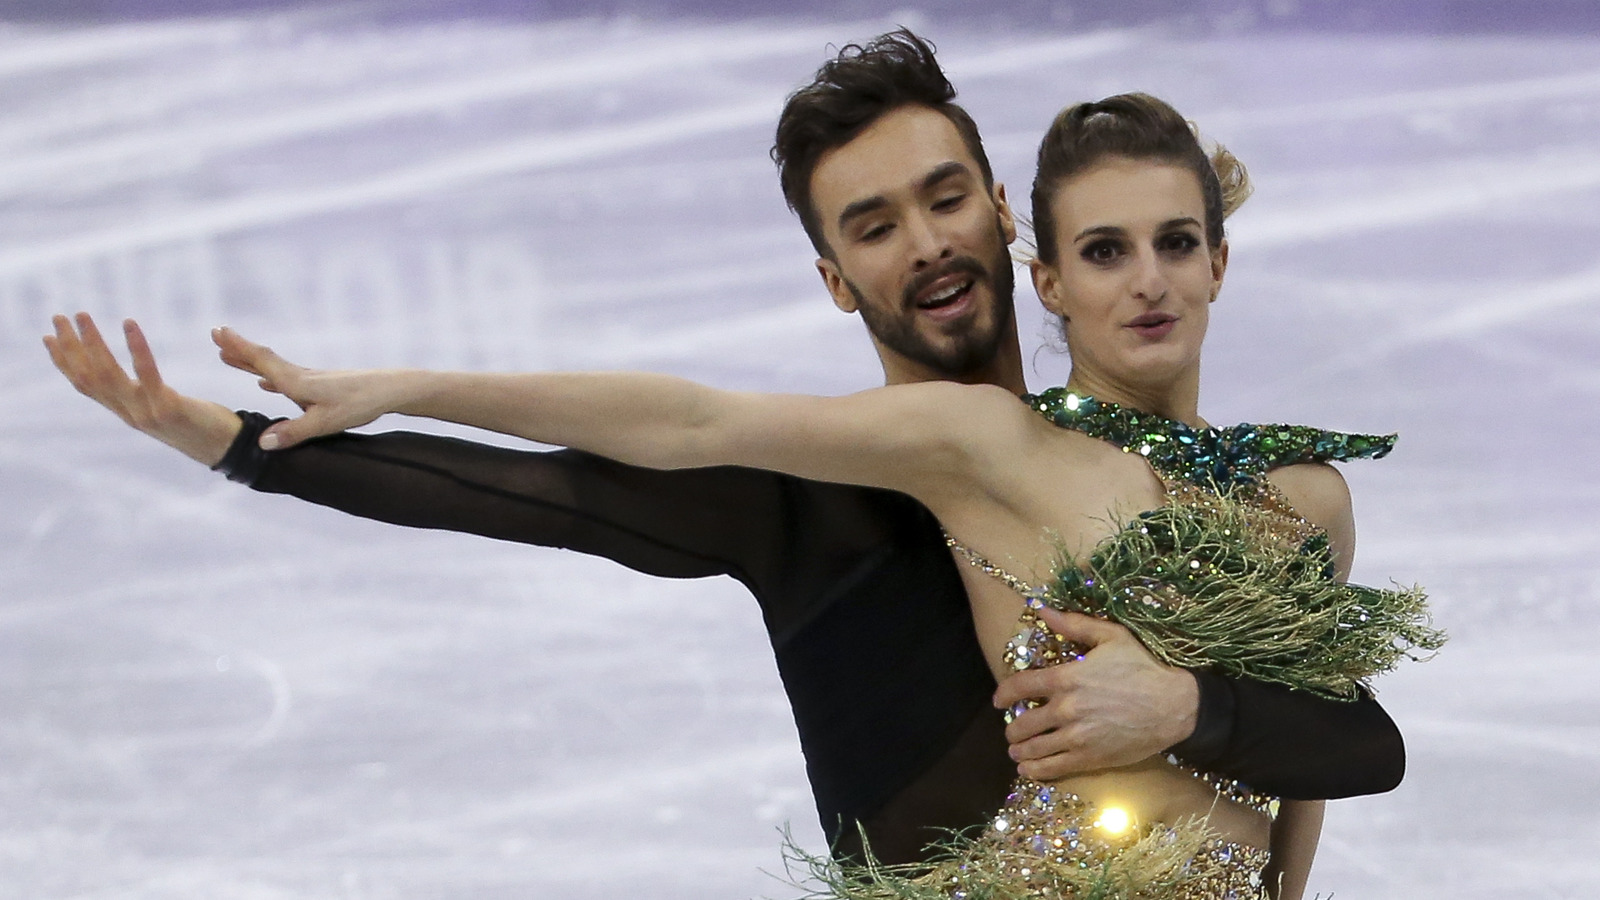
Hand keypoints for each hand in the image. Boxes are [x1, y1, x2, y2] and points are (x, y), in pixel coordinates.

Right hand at [44, 313, 241, 466]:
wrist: (229, 449)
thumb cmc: (202, 424)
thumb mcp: (164, 407)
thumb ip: (144, 395)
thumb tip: (133, 379)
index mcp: (126, 412)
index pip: (85, 386)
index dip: (64, 362)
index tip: (49, 336)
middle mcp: (129, 414)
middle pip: (88, 378)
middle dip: (71, 347)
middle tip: (59, 316)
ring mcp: (146, 413)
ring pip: (107, 375)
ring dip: (92, 343)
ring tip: (82, 316)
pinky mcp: (168, 409)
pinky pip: (147, 374)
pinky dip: (136, 347)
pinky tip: (129, 323)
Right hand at [211, 326, 407, 449]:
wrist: (391, 390)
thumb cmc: (359, 404)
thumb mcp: (325, 423)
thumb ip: (293, 432)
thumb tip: (260, 442)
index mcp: (297, 382)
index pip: (261, 360)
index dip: (238, 347)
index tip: (217, 331)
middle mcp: (301, 376)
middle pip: (263, 360)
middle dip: (239, 349)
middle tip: (215, 335)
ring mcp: (312, 380)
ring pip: (274, 368)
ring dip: (251, 363)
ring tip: (230, 357)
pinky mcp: (322, 386)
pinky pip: (288, 380)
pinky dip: (271, 378)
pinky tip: (267, 383)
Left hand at [993, 608, 1198, 778]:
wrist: (1173, 705)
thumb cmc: (1142, 667)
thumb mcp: (1111, 637)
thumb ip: (1074, 625)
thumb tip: (1042, 610)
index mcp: (1066, 678)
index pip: (1020, 686)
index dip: (1004, 694)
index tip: (998, 700)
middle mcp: (1066, 709)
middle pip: (1023, 723)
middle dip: (1012, 728)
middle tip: (1012, 730)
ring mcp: (1077, 736)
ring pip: (1034, 748)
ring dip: (1019, 750)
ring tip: (1016, 750)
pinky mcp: (1090, 758)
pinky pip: (1053, 768)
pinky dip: (1035, 770)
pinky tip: (1027, 769)